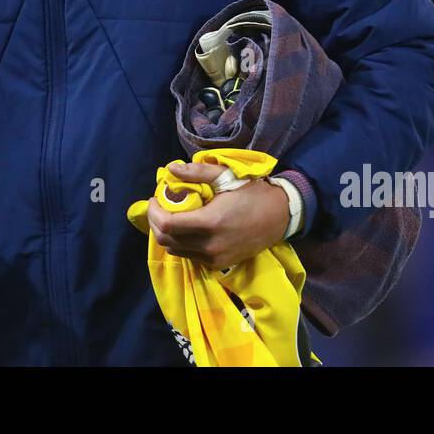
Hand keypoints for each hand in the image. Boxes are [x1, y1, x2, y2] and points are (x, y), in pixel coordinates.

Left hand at [144, 161, 291, 270]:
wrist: (280, 216)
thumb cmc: (253, 193)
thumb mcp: (226, 176)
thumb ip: (196, 172)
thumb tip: (170, 169)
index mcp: (211, 222)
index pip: (167, 225)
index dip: (153, 212)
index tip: (154, 198)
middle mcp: (210, 245)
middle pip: (166, 241)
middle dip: (155, 223)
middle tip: (159, 206)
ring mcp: (214, 258)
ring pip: (175, 251)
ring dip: (167, 234)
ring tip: (171, 216)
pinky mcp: (219, 265)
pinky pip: (190, 256)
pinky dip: (181, 243)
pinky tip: (186, 228)